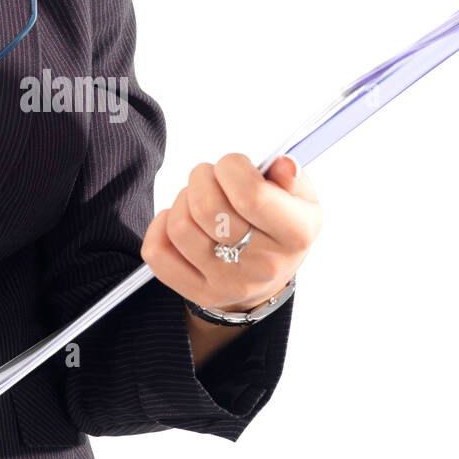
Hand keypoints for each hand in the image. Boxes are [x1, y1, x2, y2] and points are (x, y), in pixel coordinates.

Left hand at [140, 153, 321, 313]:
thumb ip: (291, 177)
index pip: (250, 195)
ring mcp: (228, 283)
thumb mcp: (300, 197)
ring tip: (198, 199)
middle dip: (201, 178)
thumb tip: (284, 165)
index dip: (231, 167)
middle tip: (210, 177)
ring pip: (179, 226)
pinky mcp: (199, 293)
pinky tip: (180, 219)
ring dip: (182, 201)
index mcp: (294, 234)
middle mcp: (263, 264)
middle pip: (207, 208)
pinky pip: (158, 252)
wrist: (269, 275)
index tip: (233, 165)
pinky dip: (160, 226)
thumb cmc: (280, 224)